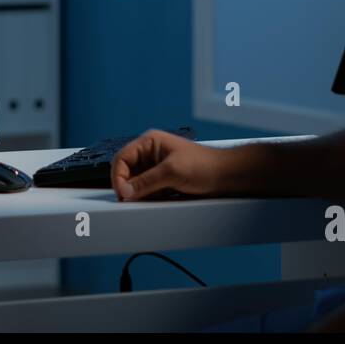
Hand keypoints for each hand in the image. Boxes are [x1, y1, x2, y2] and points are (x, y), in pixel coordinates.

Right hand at [110, 129, 228, 200]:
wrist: (225, 176)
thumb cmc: (204, 165)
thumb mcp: (172, 172)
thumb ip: (146, 182)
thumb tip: (125, 191)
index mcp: (150, 142)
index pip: (122, 158)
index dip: (118, 176)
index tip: (123, 193)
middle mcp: (150, 154)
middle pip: (126, 171)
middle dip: (128, 186)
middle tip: (131, 201)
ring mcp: (156, 168)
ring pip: (136, 183)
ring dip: (138, 193)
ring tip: (149, 199)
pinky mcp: (163, 181)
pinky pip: (147, 191)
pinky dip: (148, 198)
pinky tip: (156, 200)